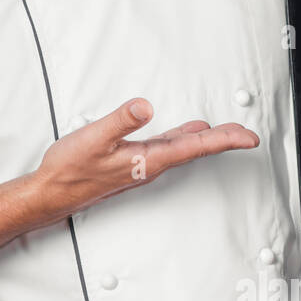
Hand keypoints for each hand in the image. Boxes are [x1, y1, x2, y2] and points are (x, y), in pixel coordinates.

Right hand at [31, 97, 258, 218]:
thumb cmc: (70, 170)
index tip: (249, 138)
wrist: (52, 194)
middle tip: (247, 134)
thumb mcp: (94, 139)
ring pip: (183, 149)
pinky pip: (167, 148)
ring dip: (206, 140)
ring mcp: (142, 164)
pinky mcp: (132, 161)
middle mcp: (151, 164)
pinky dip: (183, 138)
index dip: (226, 140)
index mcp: (149, 159)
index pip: (196, 147)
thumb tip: (145, 107)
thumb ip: (120, 121)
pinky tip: (187, 132)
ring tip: (226, 131)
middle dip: (224, 140)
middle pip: (196, 149)